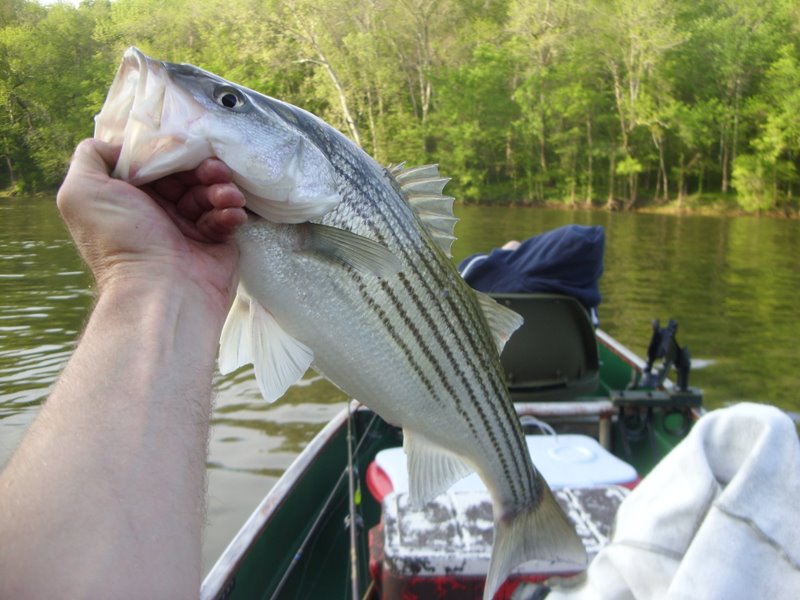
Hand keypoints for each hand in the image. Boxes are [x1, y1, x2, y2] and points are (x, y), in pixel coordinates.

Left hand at [57, 139, 246, 314]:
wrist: (160, 291)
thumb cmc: (121, 240)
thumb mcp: (83, 191)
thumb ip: (91, 156)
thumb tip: (121, 146)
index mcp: (128, 196)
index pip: (155, 161)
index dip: (170, 151)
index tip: (184, 150)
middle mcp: (157, 210)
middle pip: (186, 173)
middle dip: (203, 168)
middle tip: (215, 171)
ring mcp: (188, 227)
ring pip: (210, 191)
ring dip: (222, 188)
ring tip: (227, 195)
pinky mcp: (215, 242)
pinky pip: (227, 216)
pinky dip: (231, 212)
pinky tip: (231, 215)